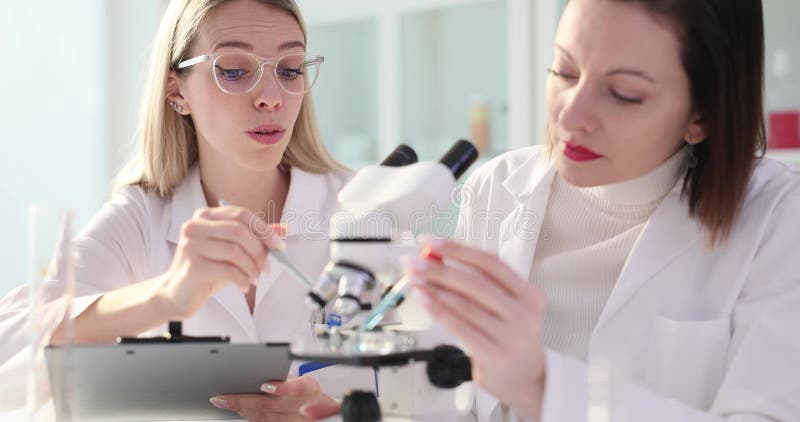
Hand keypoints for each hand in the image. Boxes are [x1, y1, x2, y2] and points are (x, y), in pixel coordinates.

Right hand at [158, 205, 285, 319]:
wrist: (178, 294)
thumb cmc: (208, 269)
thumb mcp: (233, 251)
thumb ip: (255, 238)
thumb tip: (283, 230)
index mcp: (204, 216)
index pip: (240, 214)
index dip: (263, 230)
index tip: (278, 245)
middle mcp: (194, 226)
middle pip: (238, 231)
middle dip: (259, 251)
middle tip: (267, 267)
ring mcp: (191, 245)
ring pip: (234, 251)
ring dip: (251, 268)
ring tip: (254, 278)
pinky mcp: (192, 266)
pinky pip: (227, 270)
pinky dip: (242, 279)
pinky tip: (244, 286)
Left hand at [211, 376, 338, 421]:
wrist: (326, 415)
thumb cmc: (310, 394)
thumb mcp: (304, 381)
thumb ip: (286, 381)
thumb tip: (261, 379)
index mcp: (310, 388)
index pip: (298, 387)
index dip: (282, 388)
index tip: (265, 385)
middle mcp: (306, 407)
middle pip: (272, 405)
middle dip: (244, 400)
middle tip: (223, 396)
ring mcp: (298, 420)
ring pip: (266, 418)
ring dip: (242, 411)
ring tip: (224, 402)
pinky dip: (251, 418)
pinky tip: (239, 412)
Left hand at [405, 237, 546, 419]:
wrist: (528, 379)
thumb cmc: (510, 336)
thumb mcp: (508, 306)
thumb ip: (480, 283)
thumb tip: (437, 259)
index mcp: (529, 294)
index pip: (491, 263)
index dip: (459, 250)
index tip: (432, 242)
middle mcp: (523, 313)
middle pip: (475, 282)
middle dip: (439, 269)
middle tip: (414, 261)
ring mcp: (509, 336)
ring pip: (464, 304)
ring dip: (434, 287)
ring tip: (414, 278)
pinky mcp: (493, 354)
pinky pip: (459, 326)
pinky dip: (437, 310)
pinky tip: (423, 298)